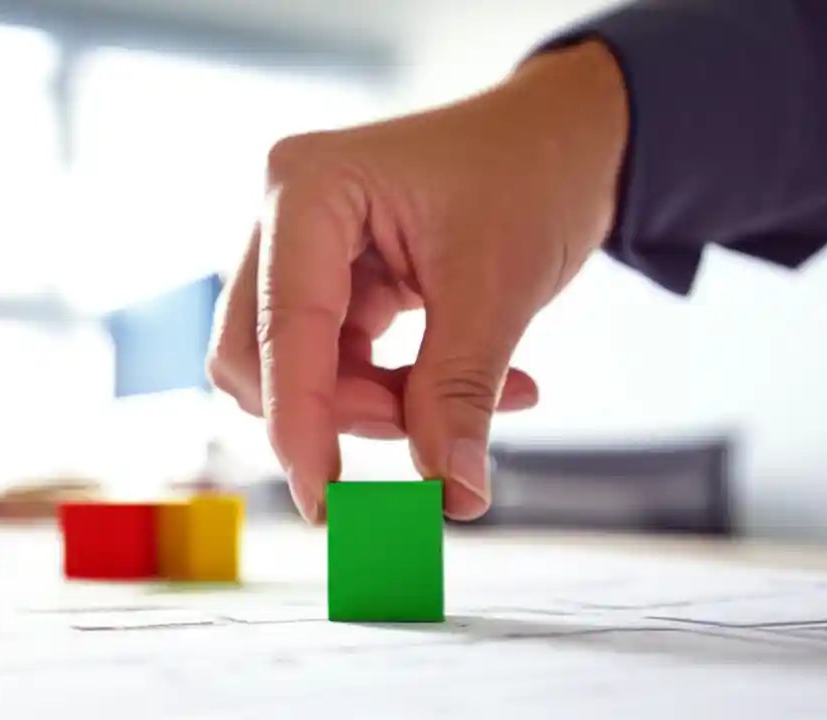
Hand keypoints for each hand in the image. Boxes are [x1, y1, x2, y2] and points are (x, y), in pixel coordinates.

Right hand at [207, 41, 627, 522]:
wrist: (567, 139)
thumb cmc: (534, 172)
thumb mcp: (501, 285)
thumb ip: (460, 391)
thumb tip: (449, 492)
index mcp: (309, 188)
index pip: (284, 327)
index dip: (299, 422)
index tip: (326, 503)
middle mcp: (284, 215)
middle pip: (259, 355)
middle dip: (338, 410)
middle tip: (426, 432)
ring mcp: (299, 249)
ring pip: (293, 370)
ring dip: (370, 406)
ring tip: (473, 400)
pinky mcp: (325, 280)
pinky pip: (330, 364)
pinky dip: (388, 393)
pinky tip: (464, 388)